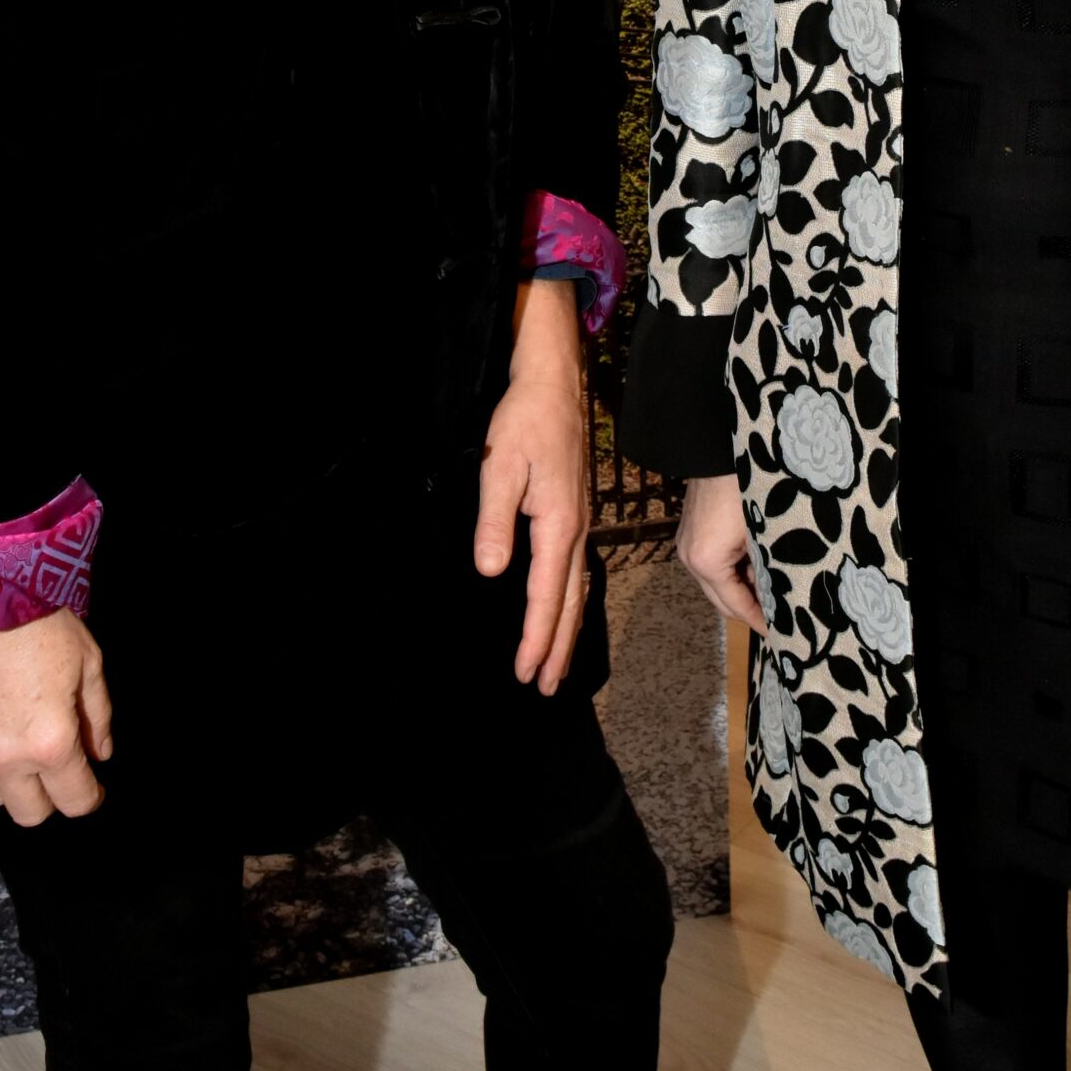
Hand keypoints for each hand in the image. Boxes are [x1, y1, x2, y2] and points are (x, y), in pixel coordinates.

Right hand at [0, 607, 112, 826]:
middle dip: (50, 798)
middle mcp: (6, 758)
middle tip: (58, 769)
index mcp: (51, 743)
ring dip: (12, 783)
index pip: (75, 801)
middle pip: (30, 814)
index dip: (90, 797)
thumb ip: (98, 718)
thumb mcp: (89, 664)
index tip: (92, 787)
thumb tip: (100, 754)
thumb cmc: (42, 624)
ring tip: (21, 749)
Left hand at [475, 279, 590, 692]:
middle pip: (571, 602)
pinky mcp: (574, 510)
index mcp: (559, 525)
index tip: (524, 672)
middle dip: (559, 648)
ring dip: (567, 628)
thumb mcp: (499, 468)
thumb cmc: (524, 421)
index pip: (547, 596)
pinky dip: (569, 599)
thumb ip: (495, 521)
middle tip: (545, 688)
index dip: (536, 638)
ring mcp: (579, 521)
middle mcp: (576, 530)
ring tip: (556, 664)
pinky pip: (575, 569)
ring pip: (577, 587)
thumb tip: (491, 572)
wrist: (554, 382)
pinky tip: (562, 606)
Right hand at [676, 472, 767, 636]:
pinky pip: (712, 565)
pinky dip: (733, 571)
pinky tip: (756, 566)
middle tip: (778, 617)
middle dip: (749, 609)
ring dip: (742, 589)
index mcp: (708, 563)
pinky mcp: (690, 535)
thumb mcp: (762, 535)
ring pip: (717, 583)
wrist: (716, 451)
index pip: (736, 605)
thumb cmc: (746, 490)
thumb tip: (780, 598)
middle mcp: (690, 560)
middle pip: (722, 600)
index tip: (780, 631)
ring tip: (773, 591)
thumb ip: (768, 571)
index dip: (759, 619)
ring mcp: (686, 546)